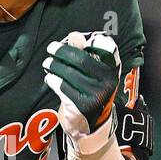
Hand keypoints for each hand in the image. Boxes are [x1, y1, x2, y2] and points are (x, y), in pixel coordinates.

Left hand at [42, 31, 121, 153]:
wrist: (91, 124)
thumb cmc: (91, 91)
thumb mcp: (93, 72)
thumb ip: (84, 53)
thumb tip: (74, 35)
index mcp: (113, 71)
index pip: (108, 50)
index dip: (95, 41)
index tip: (78, 37)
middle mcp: (107, 83)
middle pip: (81, 60)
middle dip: (63, 51)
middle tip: (51, 48)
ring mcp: (95, 96)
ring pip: (68, 74)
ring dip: (54, 65)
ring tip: (47, 63)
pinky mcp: (81, 107)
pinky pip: (62, 88)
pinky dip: (52, 80)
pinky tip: (50, 78)